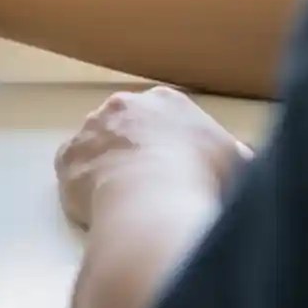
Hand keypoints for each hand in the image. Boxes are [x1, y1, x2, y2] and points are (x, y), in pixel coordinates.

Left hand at [54, 85, 252, 227]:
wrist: (154, 198)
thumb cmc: (202, 178)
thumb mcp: (236, 163)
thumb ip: (233, 154)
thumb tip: (240, 158)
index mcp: (166, 101)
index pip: (164, 114)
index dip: (168, 142)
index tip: (173, 165)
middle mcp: (122, 105)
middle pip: (125, 124)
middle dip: (133, 148)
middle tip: (147, 183)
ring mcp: (90, 128)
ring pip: (95, 145)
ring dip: (105, 165)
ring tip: (123, 198)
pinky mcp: (66, 156)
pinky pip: (73, 169)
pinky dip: (82, 185)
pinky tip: (98, 206)